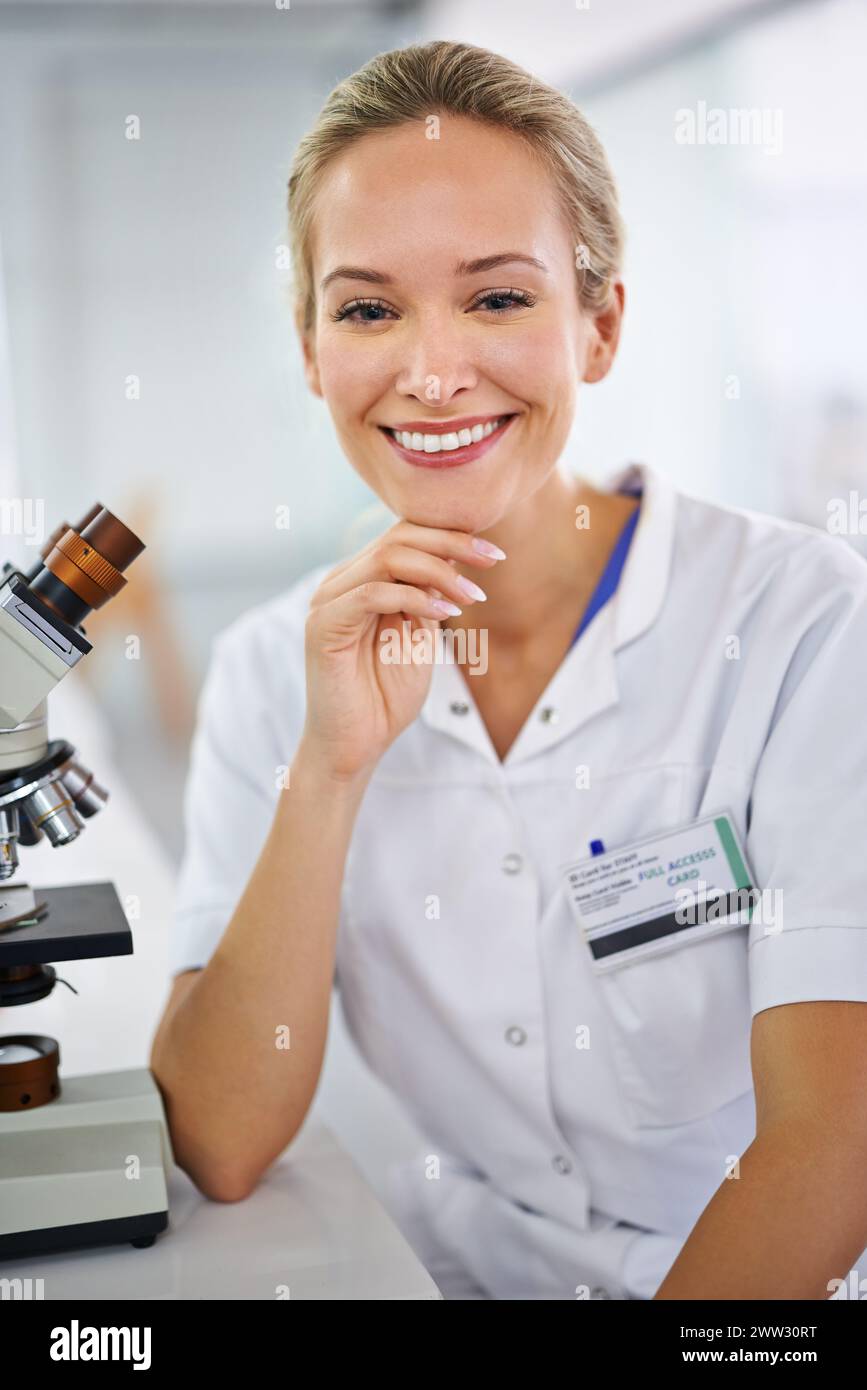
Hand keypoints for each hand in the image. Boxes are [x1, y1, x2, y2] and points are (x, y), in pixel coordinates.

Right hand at [299, 522, 504, 782]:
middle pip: (397, 538)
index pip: (403, 536)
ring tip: (473, 596)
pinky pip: (373, 593)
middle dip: (451, 544)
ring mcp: (328, 601)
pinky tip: (446, 613)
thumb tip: (454, 556)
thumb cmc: (385, 697)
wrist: (355, 746)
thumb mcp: (419, 637)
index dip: (451, 536)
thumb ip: (428, 598)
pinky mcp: (323, 625)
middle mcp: (340, 583)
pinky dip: (415, 598)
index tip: (494, 554)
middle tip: (491, 562)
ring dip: (439, 572)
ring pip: (388, 558)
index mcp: (360, 580)